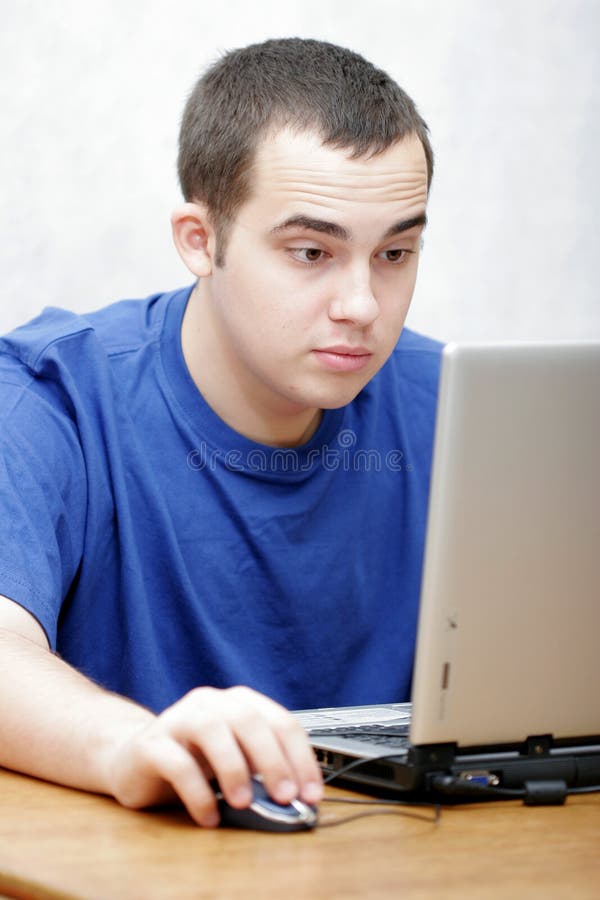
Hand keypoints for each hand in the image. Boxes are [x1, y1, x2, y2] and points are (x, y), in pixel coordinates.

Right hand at [107, 686, 322, 826]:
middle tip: (285, 796)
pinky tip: (208, 816)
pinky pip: (177, 763)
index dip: (300, 757)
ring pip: (212, 730)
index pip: (280, 722)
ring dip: (233, 767)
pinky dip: (197, 792)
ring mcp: (178, 719)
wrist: (134, 760)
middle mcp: (210, 703)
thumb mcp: (234, 761)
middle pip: (249, 720)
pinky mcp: (150, 744)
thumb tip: (295, 797)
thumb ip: (260, 770)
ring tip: (243, 802)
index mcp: (238, 703)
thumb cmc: (194, 760)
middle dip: (272, 760)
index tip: (311, 792)